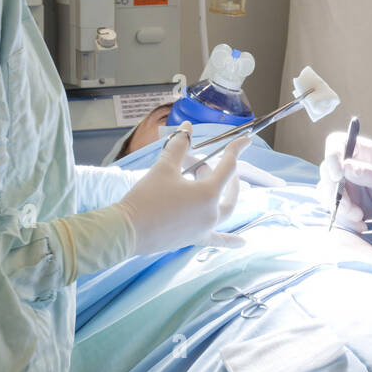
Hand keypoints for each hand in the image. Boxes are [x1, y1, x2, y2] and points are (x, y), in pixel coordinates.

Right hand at [114, 124, 246, 254]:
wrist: (127, 231)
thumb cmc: (147, 197)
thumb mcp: (164, 166)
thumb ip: (179, 145)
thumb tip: (187, 127)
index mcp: (208, 192)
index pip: (228, 166)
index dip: (235, 150)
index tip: (245, 140)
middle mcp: (211, 212)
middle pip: (225, 188)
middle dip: (218, 172)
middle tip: (202, 163)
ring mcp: (205, 228)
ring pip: (223, 209)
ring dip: (223, 195)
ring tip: (213, 184)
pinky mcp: (195, 239)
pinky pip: (217, 239)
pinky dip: (230, 241)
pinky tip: (243, 244)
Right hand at [318, 132, 371, 230]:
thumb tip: (347, 167)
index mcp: (361, 150)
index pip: (336, 143)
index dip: (332, 157)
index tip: (337, 176)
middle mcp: (348, 164)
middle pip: (327, 170)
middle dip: (335, 192)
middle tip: (352, 210)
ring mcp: (342, 182)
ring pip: (326, 191)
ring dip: (340, 208)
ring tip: (360, 218)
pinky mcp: (340, 199)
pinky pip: (332, 207)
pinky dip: (343, 219)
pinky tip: (359, 224)